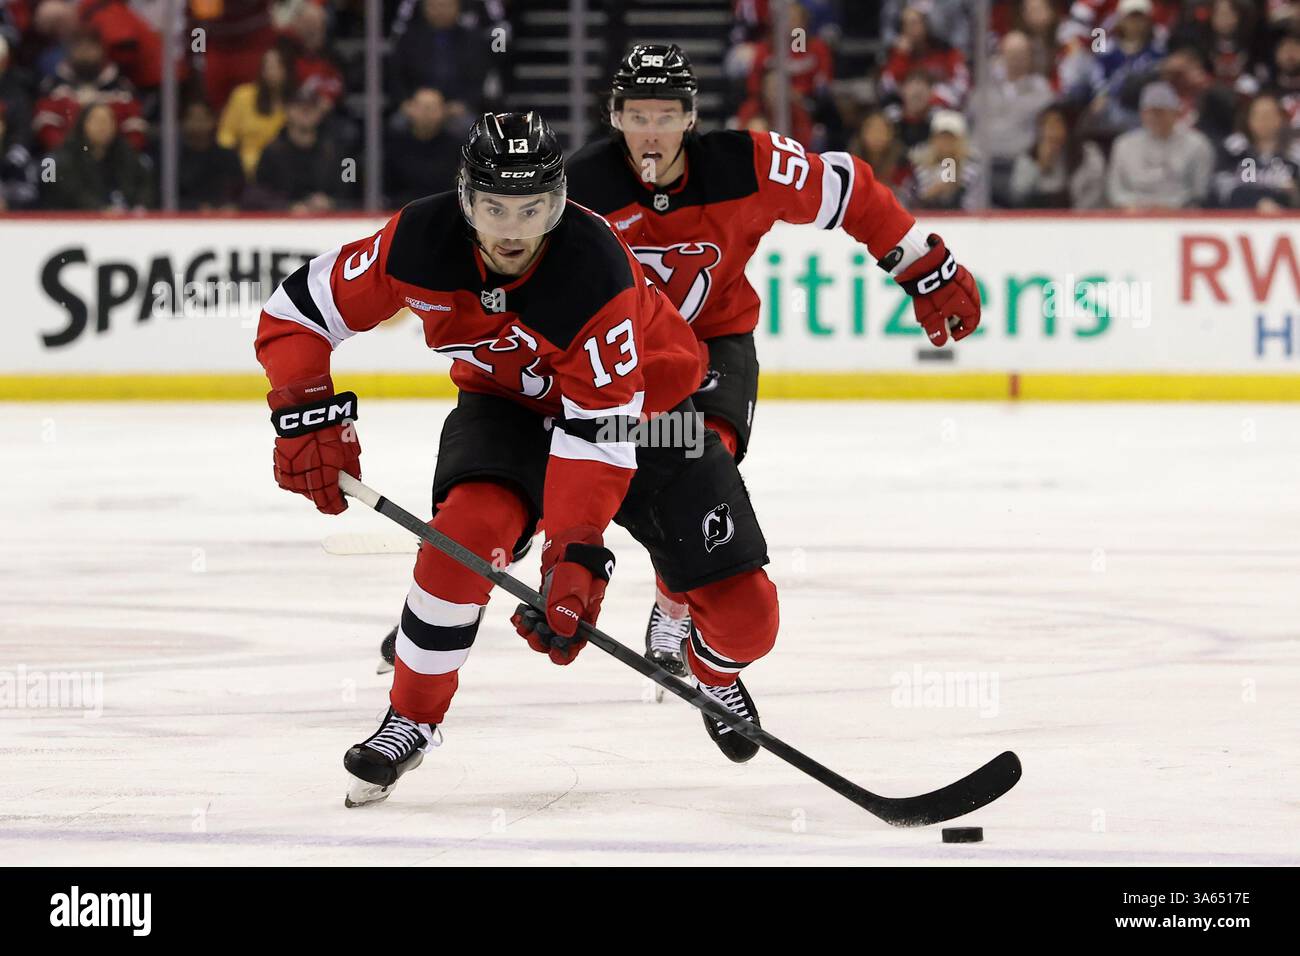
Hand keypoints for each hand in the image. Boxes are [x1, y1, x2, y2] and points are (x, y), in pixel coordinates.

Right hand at [269, 381, 359, 514]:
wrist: (304, 407)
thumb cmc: (331, 426)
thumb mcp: (349, 449)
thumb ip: (352, 470)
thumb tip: (354, 484)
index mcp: (325, 474)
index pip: (329, 503)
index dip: (337, 506)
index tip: (342, 504)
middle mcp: (305, 476)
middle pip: (315, 498)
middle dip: (326, 494)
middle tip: (334, 486)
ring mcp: (289, 471)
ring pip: (301, 489)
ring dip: (310, 484)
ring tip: (318, 467)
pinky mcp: (279, 463)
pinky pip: (288, 478)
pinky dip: (297, 475)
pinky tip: (304, 462)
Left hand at [512, 526, 613, 664]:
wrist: (571, 537)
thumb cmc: (579, 557)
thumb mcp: (572, 582)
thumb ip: (566, 607)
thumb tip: (562, 635)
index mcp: (587, 616)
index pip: (577, 645)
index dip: (564, 653)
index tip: (552, 651)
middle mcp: (573, 616)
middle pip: (556, 642)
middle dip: (541, 640)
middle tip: (531, 629)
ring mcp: (559, 608)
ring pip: (543, 630)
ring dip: (530, 630)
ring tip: (521, 619)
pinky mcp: (547, 600)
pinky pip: (535, 616)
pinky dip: (524, 617)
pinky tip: (518, 612)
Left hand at [896, 233, 979, 346]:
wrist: (924, 266)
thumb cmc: (929, 293)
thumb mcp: (930, 317)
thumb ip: (937, 331)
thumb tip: (941, 343)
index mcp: (969, 305)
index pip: (971, 324)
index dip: (961, 333)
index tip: (951, 337)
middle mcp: (972, 292)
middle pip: (971, 312)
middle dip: (958, 321)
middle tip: (945, 325)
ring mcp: (967, 280)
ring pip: (967, 300)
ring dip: (956, 309)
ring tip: (941, 313)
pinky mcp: (960, 272)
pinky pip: (961, 288)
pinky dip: (954, 297)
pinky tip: (941, 299)